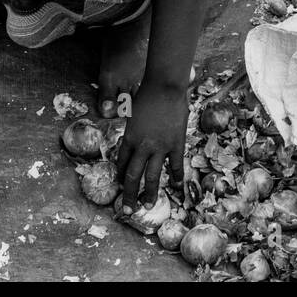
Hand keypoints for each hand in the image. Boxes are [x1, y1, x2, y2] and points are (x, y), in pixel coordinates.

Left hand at [116, 80, 187, 212]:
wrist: (164, 86)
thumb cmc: (147, 94)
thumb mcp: (133, 114)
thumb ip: (134, 130)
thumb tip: (135, 139)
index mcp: (129, 138)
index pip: (121, 163)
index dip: (120, 176)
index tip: (120, 185)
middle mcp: (142, 146)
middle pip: (133, 176)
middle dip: (129, 195)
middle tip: (127, 210)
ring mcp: (160, 147)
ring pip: (152, 176)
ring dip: (149, 193)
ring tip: (148, 206)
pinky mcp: (176, 144)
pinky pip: (175, 165)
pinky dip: (176, 177)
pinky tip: (176, 187)